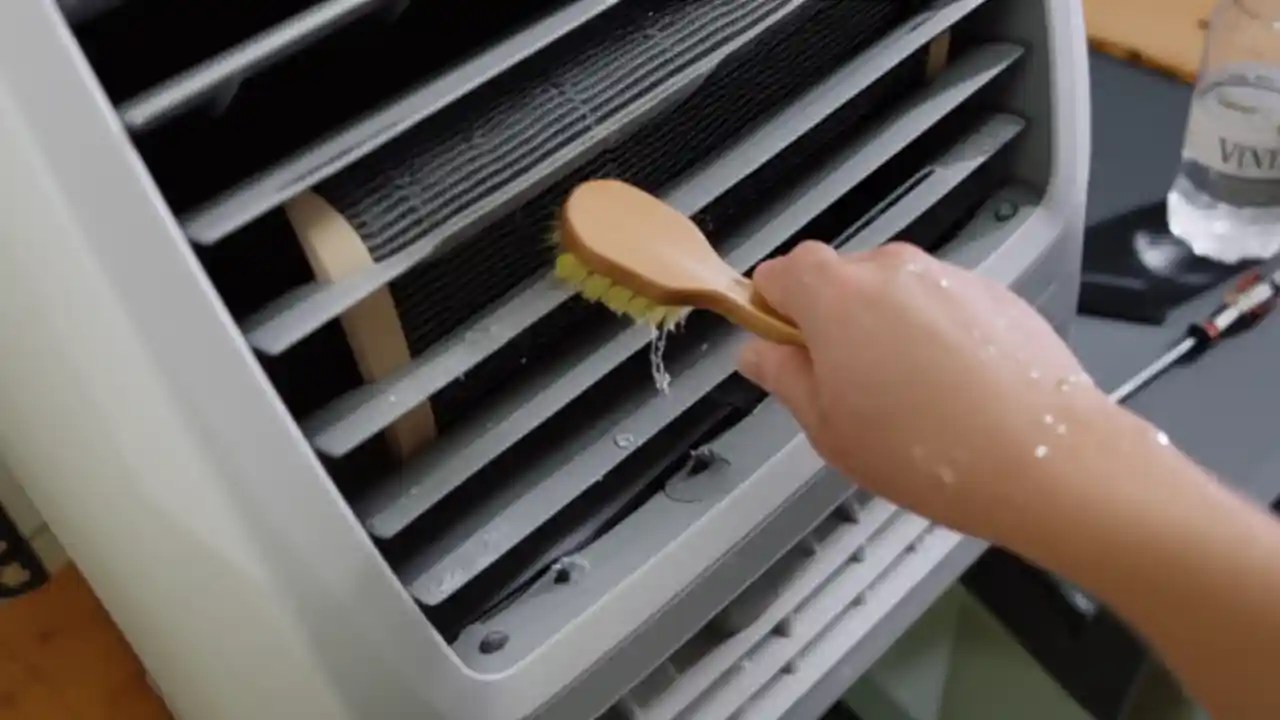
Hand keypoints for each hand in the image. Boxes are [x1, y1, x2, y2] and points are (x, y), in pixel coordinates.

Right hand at [738, 241, 1108, 540]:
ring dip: (887, 331)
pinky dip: (937, 336)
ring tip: (910, 400)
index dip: (774, 310)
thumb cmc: (930, 452)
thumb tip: (758, 354)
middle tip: (847, 388)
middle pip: (839, 279)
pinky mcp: (993, 294)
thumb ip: (785, 378)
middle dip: (834, 323)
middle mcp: (890, 270)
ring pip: (893, 294)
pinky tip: (953, 393)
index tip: (782, 348)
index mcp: (835, 296)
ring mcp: (946, 277)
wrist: (1045, 458)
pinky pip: (942, 305)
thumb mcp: (829, 429)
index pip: (779, 272)